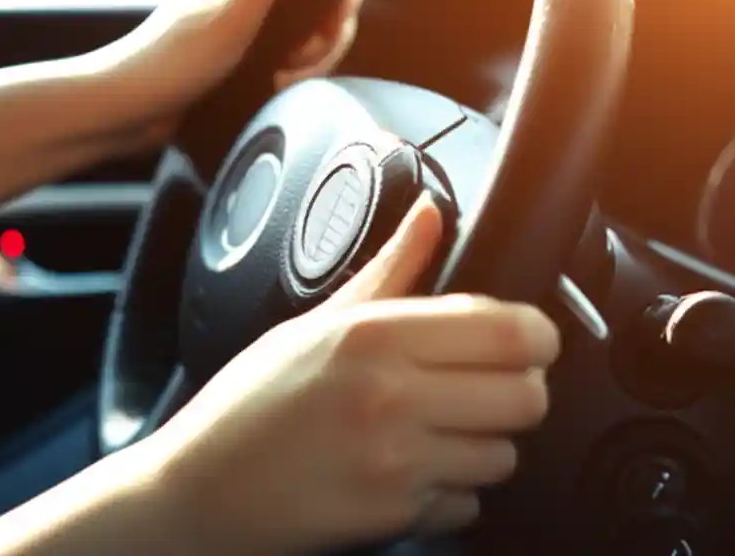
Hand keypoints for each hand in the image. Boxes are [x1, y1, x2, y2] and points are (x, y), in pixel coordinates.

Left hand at [81, 0, 362, 150]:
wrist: (126, 110)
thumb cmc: (171, 63)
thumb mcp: (230, 16)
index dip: (332, 0)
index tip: (324, 31)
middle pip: (315, 8)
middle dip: (319, 42)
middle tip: (293, 64)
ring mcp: (243, 27)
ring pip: (303, 41)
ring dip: (303, 67)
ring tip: (277, 81)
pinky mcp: (240, 59)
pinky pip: (283, 65)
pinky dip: (286, 81)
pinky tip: (269, 92)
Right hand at [144, 196, 561, 554]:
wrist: (198, 493)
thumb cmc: (250, 407)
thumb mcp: (314, 324)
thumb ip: (390, 272)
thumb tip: (432, 216)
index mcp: (373, 335)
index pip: (510, 330)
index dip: (535, 336)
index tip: (526, 342)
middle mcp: (391, 396)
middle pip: (527, 395)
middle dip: (517, 393)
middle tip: (484, 391)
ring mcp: (396, 462)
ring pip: (505, 454)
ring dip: (484, 446)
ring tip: (436, 435)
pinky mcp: (395, 517)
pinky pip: (469, 504)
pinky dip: (451, 495)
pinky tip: (408, 475)